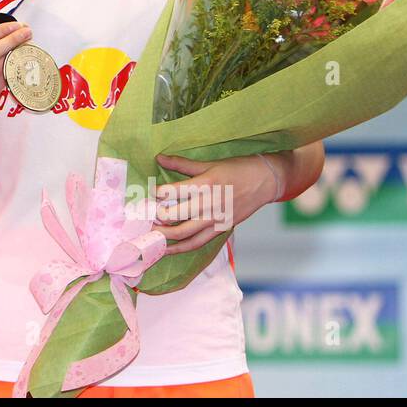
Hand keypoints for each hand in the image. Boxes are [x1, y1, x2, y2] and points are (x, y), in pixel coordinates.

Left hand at [151, 152, 279, 253]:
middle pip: (177, 217)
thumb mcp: (208, 164)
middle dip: (157, 219)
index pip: (173, 192)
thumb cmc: (236, 169)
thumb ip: (182, 164)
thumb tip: (159, 158)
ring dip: (166, 238)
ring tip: (149, 238)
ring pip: (186, 234)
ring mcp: (216, 220)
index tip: (144, 195)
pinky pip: (199, 242)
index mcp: (204, 185)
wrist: (264, 181)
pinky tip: (169, 249)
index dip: (156, 195)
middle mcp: (209, 205)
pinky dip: (182, 248)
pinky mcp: (221, 229)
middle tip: (141, 219)